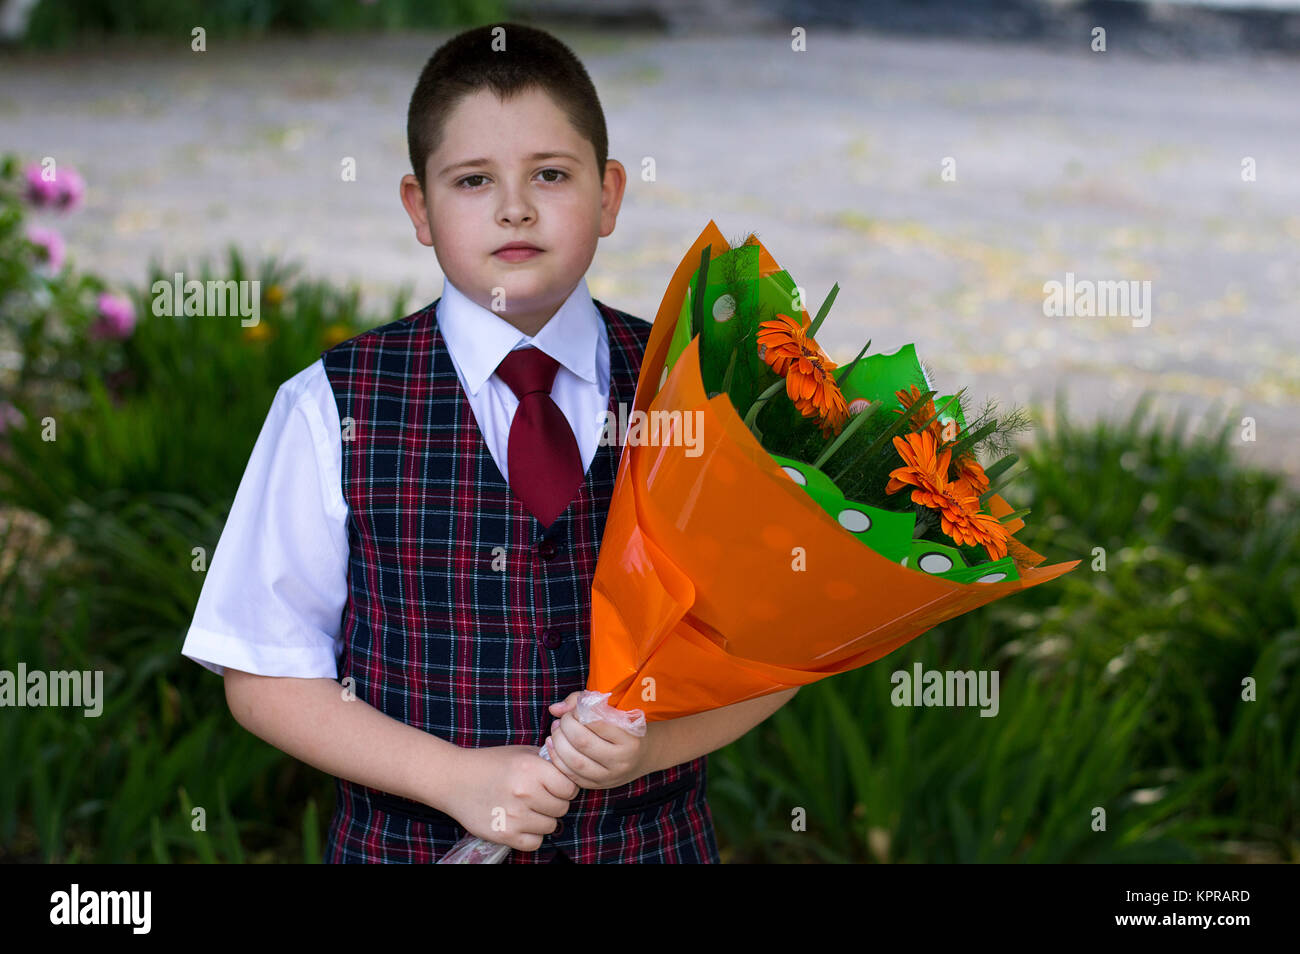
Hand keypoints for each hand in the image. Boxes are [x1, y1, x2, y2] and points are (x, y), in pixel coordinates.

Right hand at [444, 744, 578, 852]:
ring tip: (526, 808)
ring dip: (542, 819)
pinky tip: (520, 822)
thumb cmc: (490, 763)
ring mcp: (515, 815)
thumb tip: (573, 769)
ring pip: (550, 826)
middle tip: (538, 797)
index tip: (554, 785)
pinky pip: (535, 842)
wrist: (454, 779)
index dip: (565, 787)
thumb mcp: (521, 752)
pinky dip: (531, 835)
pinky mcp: (504, 834)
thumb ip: (548, 760)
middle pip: (562, 808)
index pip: (570, 788)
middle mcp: (525, 792)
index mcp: (531, 768)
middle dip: (554, 803)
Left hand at [544, 692, 648, 789]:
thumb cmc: (625, 728)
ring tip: (556, 730)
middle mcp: (621, 761)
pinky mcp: (597, 786)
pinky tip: (553, 745)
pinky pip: (571, 775)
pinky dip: (557, 759)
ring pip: (575, 762)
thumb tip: (554, 709)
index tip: (576, 710)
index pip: (597, 723)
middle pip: (583, 742)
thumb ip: (582, 702)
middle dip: (565, 727)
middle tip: (562, 720)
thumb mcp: (614, 711)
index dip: (579, 713)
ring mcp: (609, 777)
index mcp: (630, 740)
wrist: (642, 757)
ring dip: (558, 743)